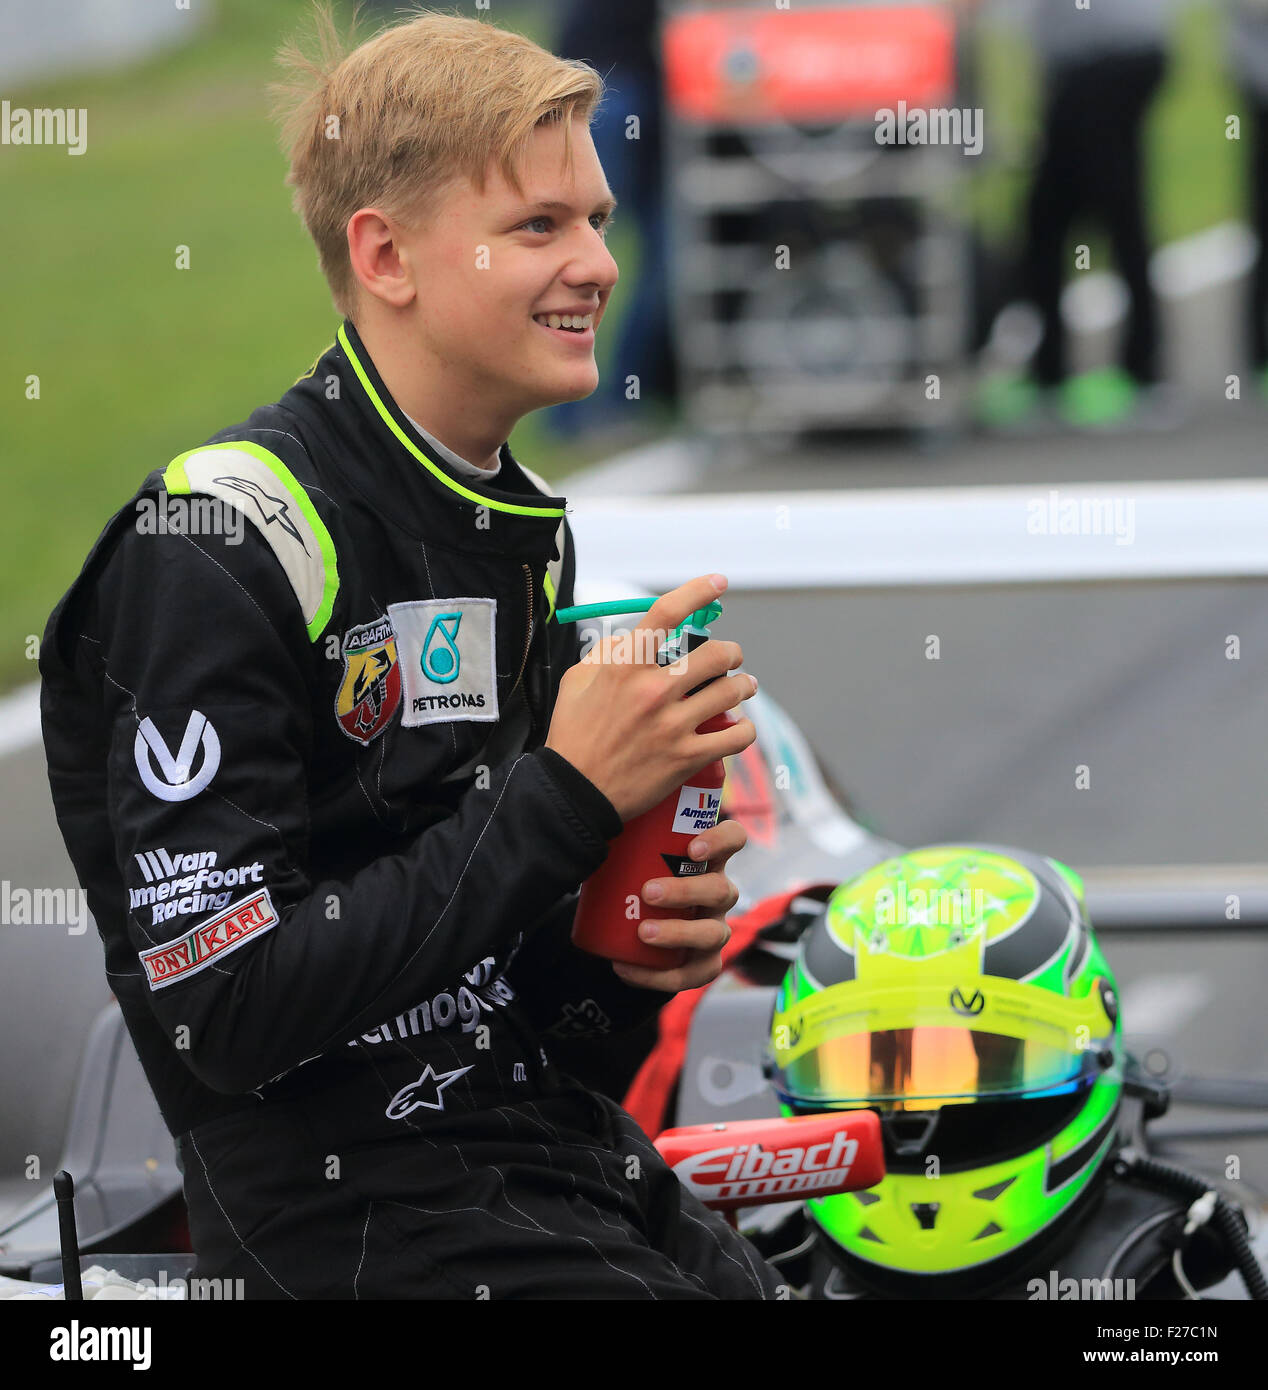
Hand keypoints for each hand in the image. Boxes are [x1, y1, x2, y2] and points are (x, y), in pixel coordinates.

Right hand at [546, 574, 758, 822]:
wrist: (574, 793)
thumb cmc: (573, 736)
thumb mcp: (576, 682)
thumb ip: (606, 653)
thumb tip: (633, 636)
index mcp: (625, 667)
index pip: (667, 614)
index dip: (698, 592)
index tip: (719, 582)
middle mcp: (653, 691)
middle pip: (715, 655)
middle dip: (731, 653)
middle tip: (732, 657)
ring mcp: (673, 726)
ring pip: (731, 692)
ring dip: (744, 686)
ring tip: (744, 687)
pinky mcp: (686, 757)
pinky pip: (735, 736)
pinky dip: (744, 729)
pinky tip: (740, 726)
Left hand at [610, 818, 746, 993]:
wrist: (626, 926)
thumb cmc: (633, 876)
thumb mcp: (631, 853)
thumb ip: (618, 835)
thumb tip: (586, 816)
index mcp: (707, 860)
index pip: (733, 839)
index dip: (722, 841)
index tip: (692, 849)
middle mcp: (718, 893)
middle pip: (721, 890)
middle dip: (686, 892)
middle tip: (648, 892)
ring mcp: (714, 929)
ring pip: (713, 934)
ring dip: (678, 933)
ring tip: (642, 932)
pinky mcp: (704, 963)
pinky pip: (692, 974)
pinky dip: (658, 975)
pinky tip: (625, 968)